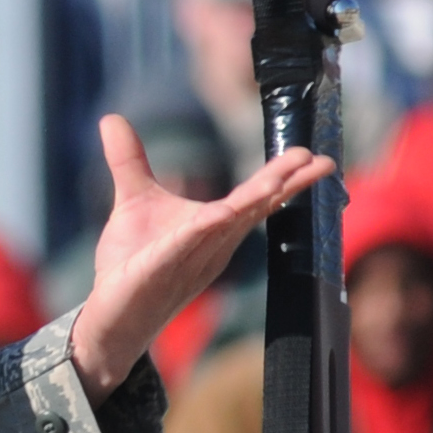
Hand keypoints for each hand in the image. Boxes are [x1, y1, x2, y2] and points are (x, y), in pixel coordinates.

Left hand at [70, 115, 333, 401]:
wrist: (111, 315)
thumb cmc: (129, 264)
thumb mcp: (132, 200)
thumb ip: (130, 159)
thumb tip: (112, 117)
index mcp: (214, 226)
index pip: (256, 198)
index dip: (283, 177)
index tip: (310, 155)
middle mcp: (212, 243)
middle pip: (256, 209)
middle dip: (287, 185)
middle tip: (321, 161)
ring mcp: (190, 259)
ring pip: (229, 225)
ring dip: (256, 203)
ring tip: (280, 180)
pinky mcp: (159, 271)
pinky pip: (185, 246)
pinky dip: (205, 229)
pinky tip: (222, 214)